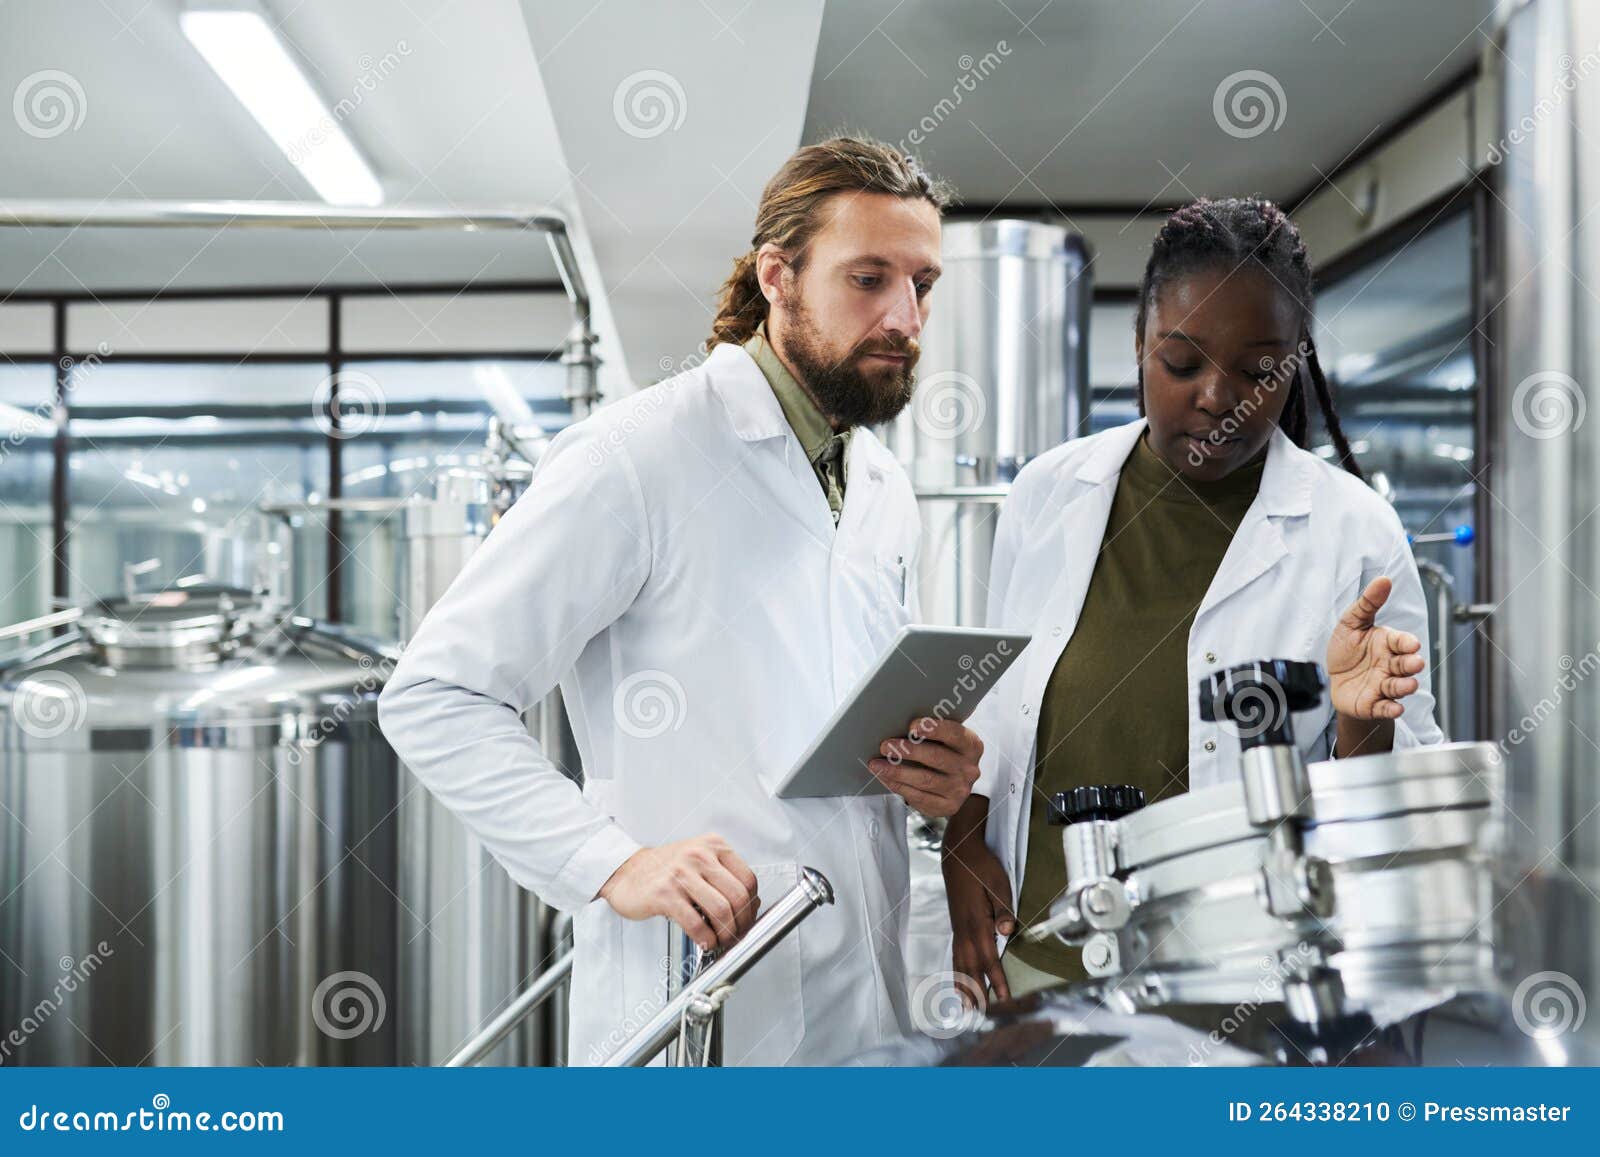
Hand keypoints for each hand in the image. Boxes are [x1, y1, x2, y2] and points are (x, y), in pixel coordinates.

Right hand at [597, 834, 759, 950]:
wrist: (625, 871)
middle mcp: (699, 856)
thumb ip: (723, 877)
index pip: (748, 879)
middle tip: (737, 935)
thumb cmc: (664, 869)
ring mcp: (681, 873)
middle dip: (741, 924)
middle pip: (738, 897)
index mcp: (713, 846)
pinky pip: (696, 923)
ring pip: (721, 910)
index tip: (748, 919)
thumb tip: (749, 907)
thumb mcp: (698, 860)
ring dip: (725, 934)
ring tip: (721, 940)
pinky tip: (704, 941)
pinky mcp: (665, 893)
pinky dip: (705, 938)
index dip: (752, 906)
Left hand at [867, 717, 982, 817]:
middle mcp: (969, 768)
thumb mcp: (946, 740)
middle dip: (908, 751)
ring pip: (925, 779)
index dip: (934, 729)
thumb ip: (932, 731)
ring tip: (877, 764)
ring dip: (897, 771)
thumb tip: (898, 720)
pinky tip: (884, 777)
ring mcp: (959, 789)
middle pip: (936, 757)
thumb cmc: (943, 753)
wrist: (954, 785)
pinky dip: (898, 785)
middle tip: (885, 746)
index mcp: (971, 745)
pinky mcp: (948, 806)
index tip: (912, 726)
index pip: (954, 734)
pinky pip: (918, 796)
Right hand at [942, 795, 1014, 1004]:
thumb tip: (1008, 931)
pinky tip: (959, 978)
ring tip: (966, 1005)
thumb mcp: (998, 883)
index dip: (996, 979)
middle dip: (977, 990)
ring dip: (964, 985)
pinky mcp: (955, 924)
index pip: (988, 957)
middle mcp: (964, 929)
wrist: (958, 853)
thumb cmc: (981, 867)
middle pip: (971, 966)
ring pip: (960, 962)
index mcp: (977, 921)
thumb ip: (1003, 909)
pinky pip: (955, 953)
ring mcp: (957, 927)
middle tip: (981, 1014)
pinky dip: (956, 970)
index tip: (1004, 998)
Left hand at [1326, 576, 1425, 720]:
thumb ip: (1368, 603)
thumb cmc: (1347, 649)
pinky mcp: (1374, 703)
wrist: (1334, 678)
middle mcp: (1390, 665)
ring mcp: (1383, 685)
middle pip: (1405, 665)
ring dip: (1405, 686)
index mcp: (1387, 643)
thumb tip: (1384, 579)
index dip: (1406, 643)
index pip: (1401, 642)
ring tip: (1409, 684)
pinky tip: (1396, 707)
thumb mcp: (1352, 622)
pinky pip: (1385, 707)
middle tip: (1415, 663)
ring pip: (1399, 686)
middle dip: (1411, 664)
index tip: (1411, 644)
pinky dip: (1391, 708)